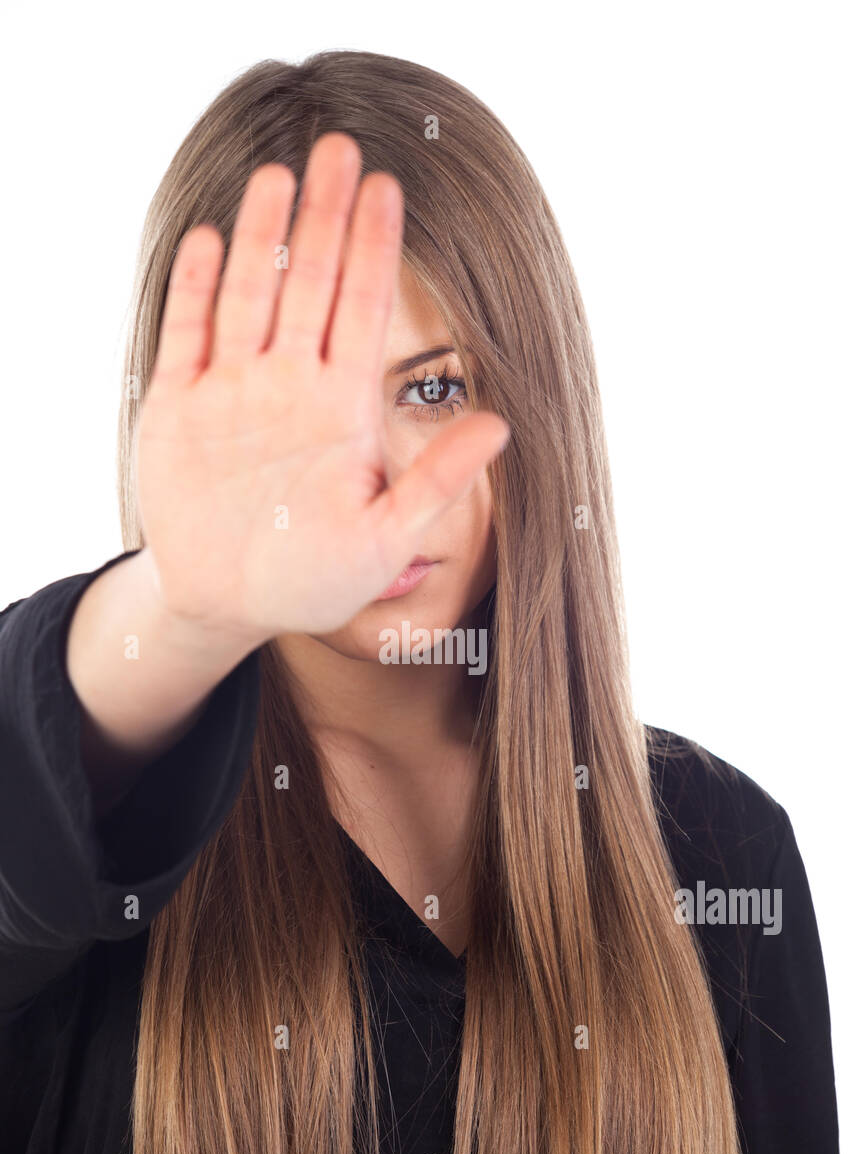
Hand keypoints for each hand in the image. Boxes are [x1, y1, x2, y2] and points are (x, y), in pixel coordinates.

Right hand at [134, 132, 509, 641]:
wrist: (230, 604)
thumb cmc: (314, 580)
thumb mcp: (384, 539)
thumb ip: (435, 483)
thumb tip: (503, 425)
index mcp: (341, 408)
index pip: (361, 310)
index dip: (374, 250)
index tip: (390, 187)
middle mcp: (290, 385)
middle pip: (309, 284)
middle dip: (326, 217)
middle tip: (341, 145)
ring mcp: (232, 390)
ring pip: (248, 294)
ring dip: (261, 237)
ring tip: (280, 173)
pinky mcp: (179, 406)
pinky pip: (186, 334)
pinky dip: (193, 289)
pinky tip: (208, 238)